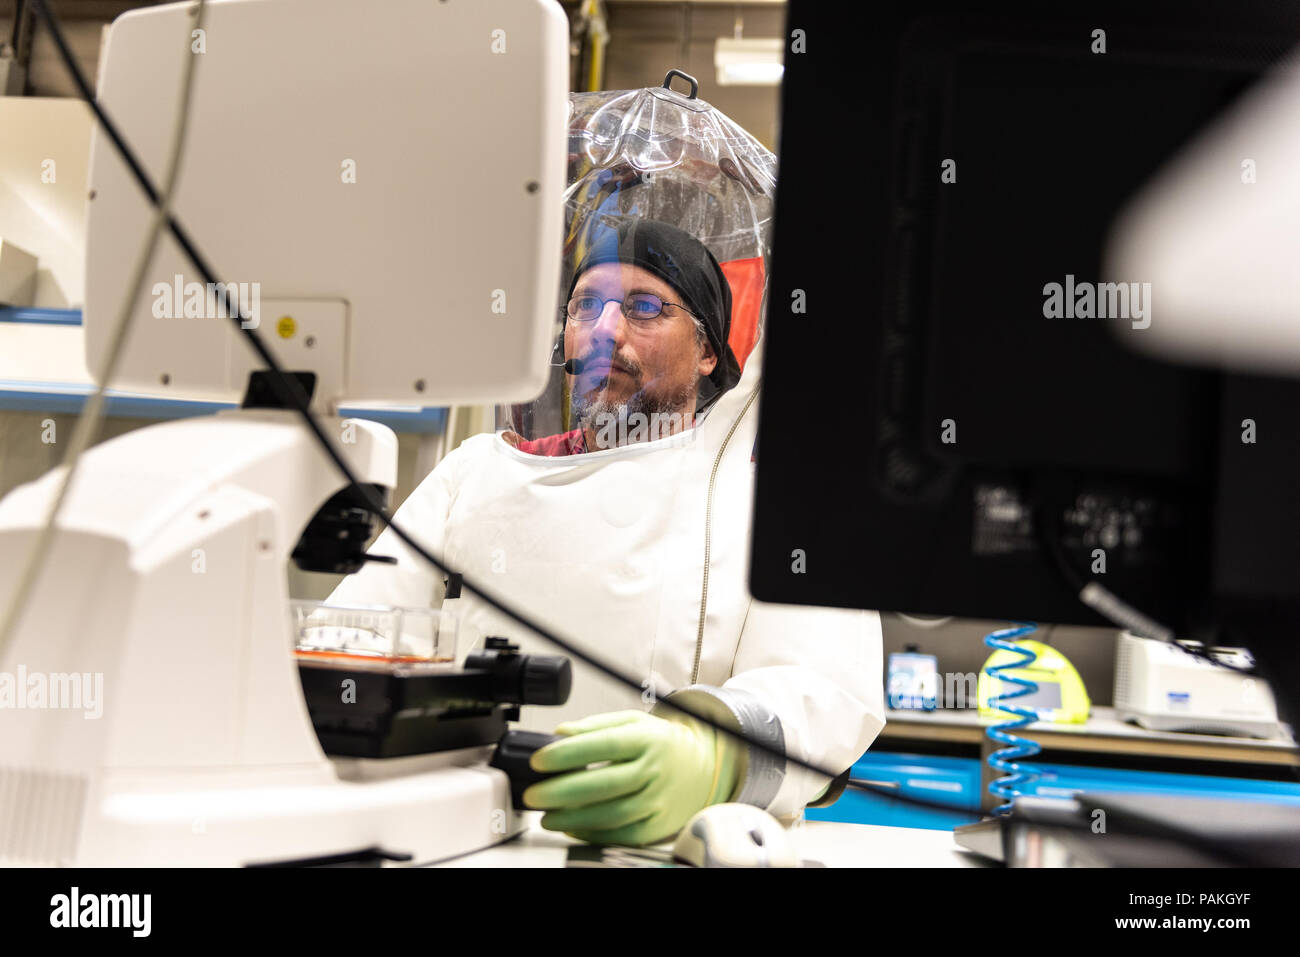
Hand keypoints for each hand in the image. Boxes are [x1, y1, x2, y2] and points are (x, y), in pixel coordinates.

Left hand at [522, 710, 740, 846]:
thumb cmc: (659, 743)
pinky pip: (622, 835)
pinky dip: (593, 834)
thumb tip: (560, 734)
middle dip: (561, 792)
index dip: (567, 754)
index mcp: (646, 738)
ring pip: (611, 814)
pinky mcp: (658, 825)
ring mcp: (658, 800)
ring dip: (572, 818)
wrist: (701, 768)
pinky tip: (571, 827)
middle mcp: (654, 770)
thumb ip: (595, 726)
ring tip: (546, 816)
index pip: (602, 745)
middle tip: (533, 795)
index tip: (538, 761)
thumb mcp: (633, 722)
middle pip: (603, 784)